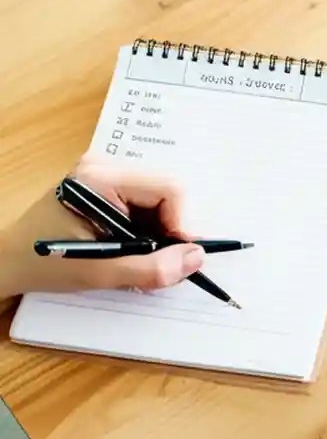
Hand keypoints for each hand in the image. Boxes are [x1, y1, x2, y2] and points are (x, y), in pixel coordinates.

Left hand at [0, 158, 204, 297]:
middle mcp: (105, 166)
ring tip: (137, 256)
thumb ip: (151, 268)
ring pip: (161, 199)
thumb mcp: (100, 272)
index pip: (168, 189)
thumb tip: (196, 258)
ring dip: (159, 231)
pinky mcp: (107, 184)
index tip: (175, 256)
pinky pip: (147, 202)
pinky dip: (148, 228)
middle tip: (155, 260)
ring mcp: (105, 172)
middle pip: (167, 192)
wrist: (7, 261)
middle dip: (169, 230)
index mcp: (100, 178)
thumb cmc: (44, 264)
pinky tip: (130, 245)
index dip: (179, 224)